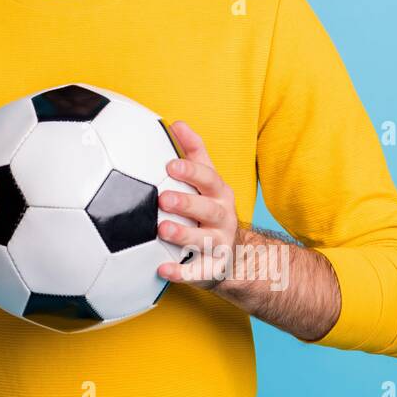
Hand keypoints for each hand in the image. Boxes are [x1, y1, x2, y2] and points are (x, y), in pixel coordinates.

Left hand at [155, 120, 239, 290]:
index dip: (190, 171)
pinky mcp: (212, 269)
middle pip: (207, 209)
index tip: (170, 164)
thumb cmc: (210, 208)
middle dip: (186, 203)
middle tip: (163, 198)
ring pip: (203, 240)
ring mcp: (219, 244)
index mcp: (219, 194)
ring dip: (183, 235)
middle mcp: (222, 218)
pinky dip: (181, 273)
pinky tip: (162, 270)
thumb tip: (177, 122)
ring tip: (162, 229)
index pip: (208, 178)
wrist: (234, 254)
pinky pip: (196, 273)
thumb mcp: (208, 179)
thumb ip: (194, 152)